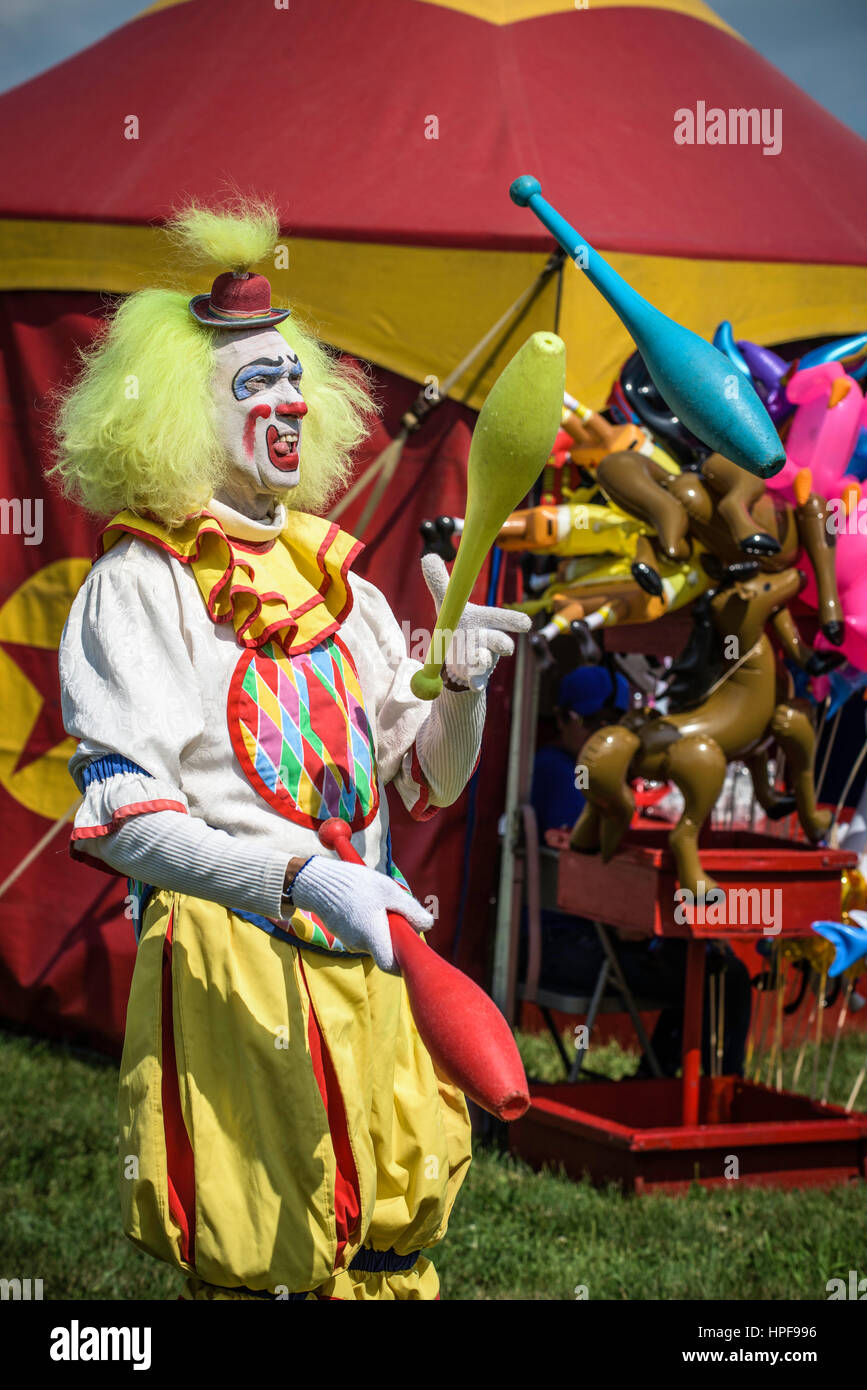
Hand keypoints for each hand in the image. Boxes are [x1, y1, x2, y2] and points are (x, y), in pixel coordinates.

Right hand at [290, 855, 432, 971]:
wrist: (318, 881)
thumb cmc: (356, 884)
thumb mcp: (389, 890)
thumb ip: (410, 909)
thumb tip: (427, 925)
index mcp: (373, 936)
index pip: (391, 965)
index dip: (403, 962)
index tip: (409, 947)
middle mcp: (359, 943)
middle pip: (384, 949)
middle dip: (393, 935)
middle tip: (394, 912)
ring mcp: (348, 940)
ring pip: (372, 940)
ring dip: (379, 927)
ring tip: (375, 903)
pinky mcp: (340, 933)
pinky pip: (360, 933)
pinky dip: (366, 923)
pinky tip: (363, 904)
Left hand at [421, 552, 530, 690]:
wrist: (458, 658)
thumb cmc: (459, 626)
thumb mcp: (448, 606)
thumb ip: (440, 583)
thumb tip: (429, 555)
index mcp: (487, 621)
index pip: (505, 618)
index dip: (514, 620)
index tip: (525, 624)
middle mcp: (490, 640)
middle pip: (502, 642)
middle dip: (501, 641)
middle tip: (504, 644)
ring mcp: (484, 660)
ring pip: (488, 660)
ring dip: (482, 657)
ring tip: (477, 655)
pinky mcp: (475, 677)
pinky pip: (477, 681)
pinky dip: (475, 681)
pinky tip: (474, 684)